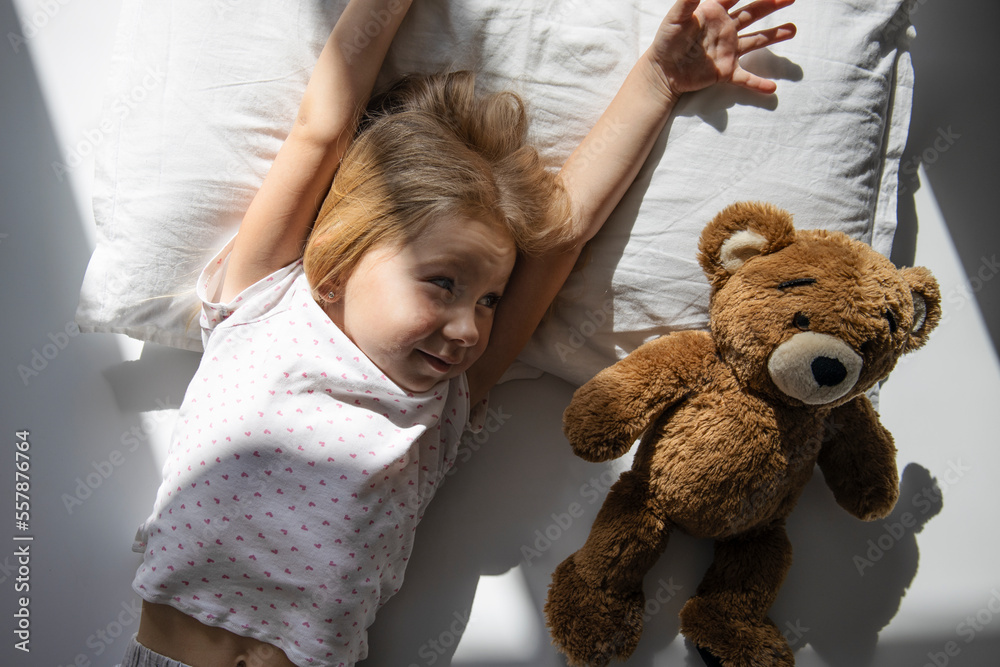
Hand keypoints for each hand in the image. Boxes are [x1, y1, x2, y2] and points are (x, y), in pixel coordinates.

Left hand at [647, 0, 796, 98]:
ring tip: (793, 30)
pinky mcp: (725, 71)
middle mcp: (725, 29)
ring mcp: (727, 50)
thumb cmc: (666, 41)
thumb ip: (688, 0)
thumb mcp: (676, 18)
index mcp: (714, 12)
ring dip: (774, 35)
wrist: (662, 71)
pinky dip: (758, 83)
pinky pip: (745, 77)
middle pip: (753, 13)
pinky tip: (772, 88)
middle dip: (771, 4)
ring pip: (756, 40)